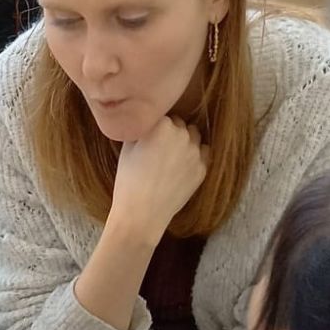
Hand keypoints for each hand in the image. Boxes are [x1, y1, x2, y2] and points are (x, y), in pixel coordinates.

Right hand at [109, 117, 208, 247]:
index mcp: (161, 125)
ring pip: (194, 136)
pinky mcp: (203, 168)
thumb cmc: (129, 182)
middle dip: (171, 133)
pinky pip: (203, 154)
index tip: (149, 138)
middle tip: (158, 150)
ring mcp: (195, 151)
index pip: (163, 115)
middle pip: (179, 124)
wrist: (141, 214)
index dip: (155, 126)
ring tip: (171, 159)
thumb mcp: (127, 148)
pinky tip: (181, 168)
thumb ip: (140, 129)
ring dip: (185, 142)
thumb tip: (146, 121)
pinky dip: (194, 157)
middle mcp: (181, 133)